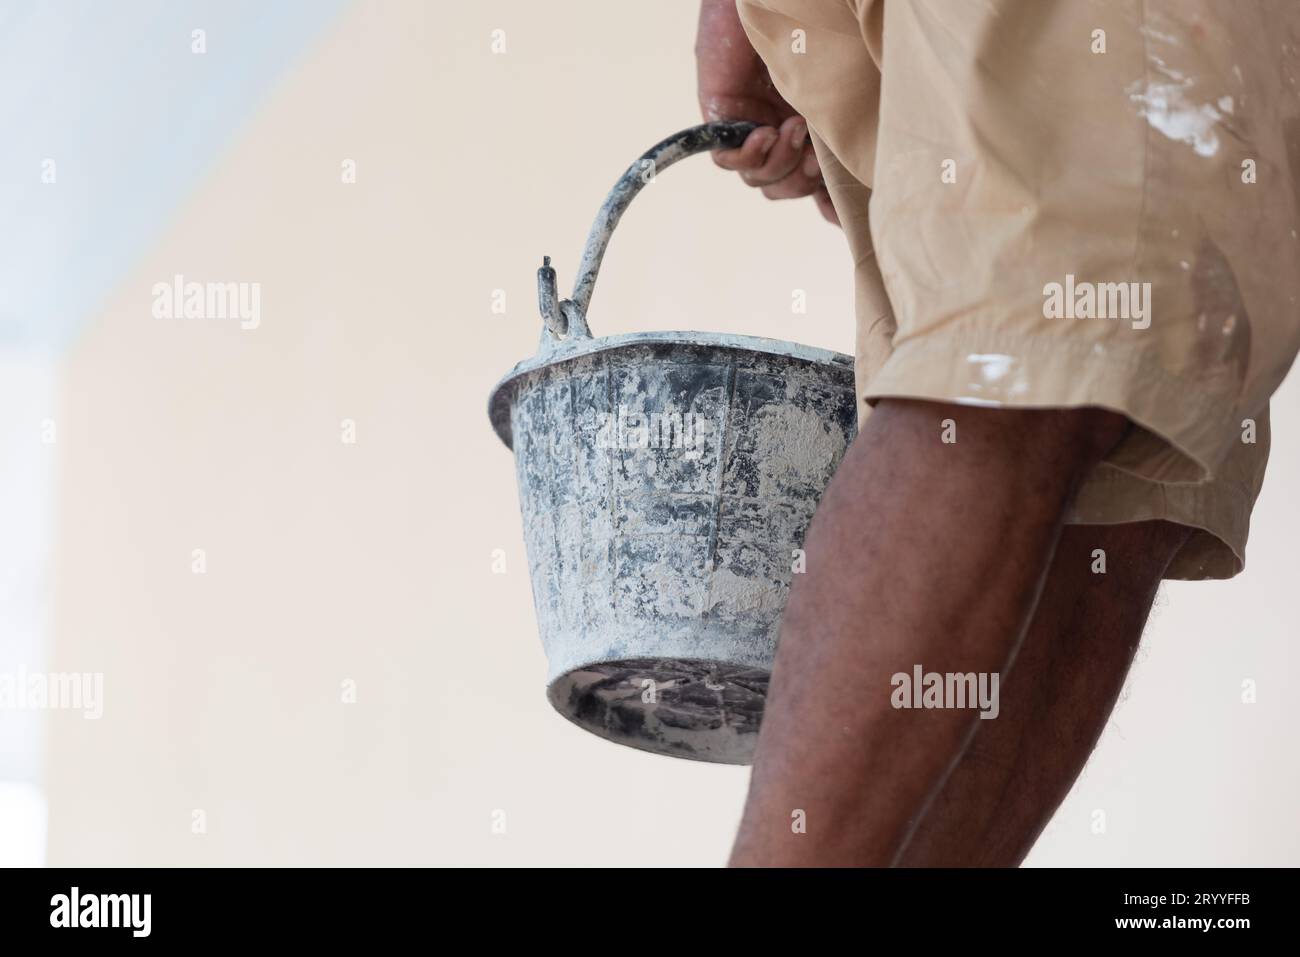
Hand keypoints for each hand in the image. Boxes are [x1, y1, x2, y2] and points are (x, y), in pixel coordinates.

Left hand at [696, 0, 837, 224]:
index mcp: (814, 123)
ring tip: (792, 128)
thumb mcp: (839, 85)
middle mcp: (783, 127)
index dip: (830, 204)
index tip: (842, 213)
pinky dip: (749, 155)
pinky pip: (728, 161)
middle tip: (813, 157)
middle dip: (802, 181)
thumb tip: (867, 172)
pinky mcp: (722, 117)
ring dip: (780, 163)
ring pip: (761, 179)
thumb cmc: (815, 23)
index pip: (817, 179)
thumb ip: (849, 123)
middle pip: (788, 186)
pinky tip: (764, 132)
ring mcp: (752, 125)